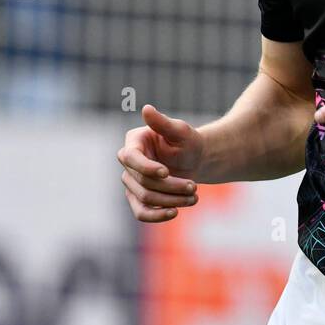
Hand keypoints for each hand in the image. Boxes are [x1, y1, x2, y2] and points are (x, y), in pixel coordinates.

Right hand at [117, 103, 204, 221]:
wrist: (196, 160)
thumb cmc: (188, 142)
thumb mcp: (180, 131)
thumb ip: (163, 123)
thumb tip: (147, 109)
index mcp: (134, 142)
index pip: (131, 158)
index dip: (146, 167)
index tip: (167, 172)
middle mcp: (128, 163)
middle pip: (142, 182)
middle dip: (171, 186)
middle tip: (194, 187)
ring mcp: (131, 181)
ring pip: (145, 198)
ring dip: (171, 200)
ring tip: (194, 197)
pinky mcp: (138, 198)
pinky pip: (141, 212)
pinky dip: (156, 216)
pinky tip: (175, 213)